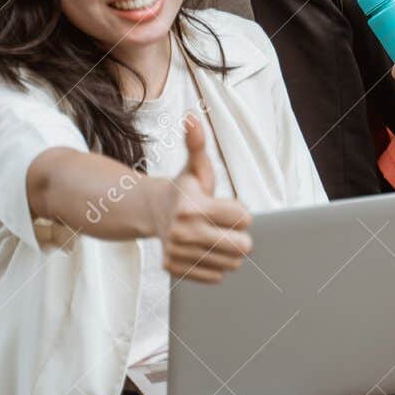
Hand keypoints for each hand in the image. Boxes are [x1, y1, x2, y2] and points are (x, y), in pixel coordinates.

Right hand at [155, 113, 253, 283]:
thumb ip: (197, 143)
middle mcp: (184, 232)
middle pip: (242, 245)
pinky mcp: (176, 269)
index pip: (244, 218)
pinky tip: (206, 250)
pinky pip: (216, 276)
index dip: (241, 212)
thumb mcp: (194, 165)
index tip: (228, 208)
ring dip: (230, 252)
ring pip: (232, 263)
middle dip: (241, 235)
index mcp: (193, 206)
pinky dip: (217, 266)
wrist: (151, 211)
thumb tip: (192, 118)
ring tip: (216, 237)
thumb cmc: (183, 188)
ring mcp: (179, 253)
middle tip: (228, 227)